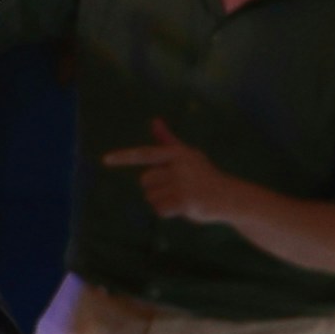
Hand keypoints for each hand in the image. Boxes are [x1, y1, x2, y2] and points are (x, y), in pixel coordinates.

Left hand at [99, 135, 252, 233]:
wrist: (229, 197)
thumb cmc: (203, 175)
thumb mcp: (186, 155)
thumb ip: (168, 141)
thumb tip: (155, 121)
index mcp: (177, 153)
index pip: (144, 154)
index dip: (124, 157)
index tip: (105, 160)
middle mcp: (179, 165)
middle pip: (145, 181)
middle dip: (156, 189)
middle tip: (177, 189)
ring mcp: (182, 183)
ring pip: (151, 197)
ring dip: (162, 202)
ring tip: (182, 198)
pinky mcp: (185, 201)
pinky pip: (160, 210)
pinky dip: (168, 212)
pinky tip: (184, 208)